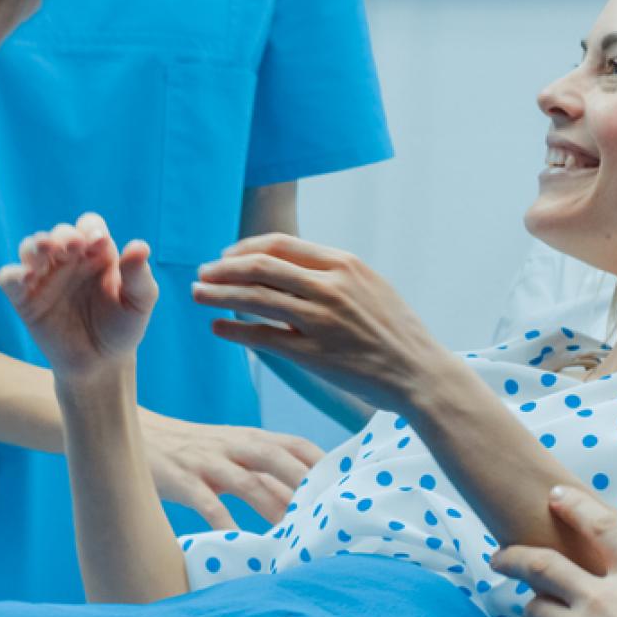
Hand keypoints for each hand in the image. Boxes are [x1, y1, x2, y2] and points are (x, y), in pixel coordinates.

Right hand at [0, 213, 156, 382]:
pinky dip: (13, 274)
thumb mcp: (139, 302)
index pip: (89, 226)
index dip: (90, 229)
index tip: (98, 244)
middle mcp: (68, 260)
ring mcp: (45, 277)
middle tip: (73, 247)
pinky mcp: (24, 299)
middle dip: (64, 236)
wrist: (101, 364)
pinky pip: (9, 278)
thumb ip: (138, 276)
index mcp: (96, 253)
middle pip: (59, 233)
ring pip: (30, 248)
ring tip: (46, 250)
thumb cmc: (122, 327)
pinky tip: (26, 277)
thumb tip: (140, 246)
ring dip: (35, 245)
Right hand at [142, 414, 324, 529]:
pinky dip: (224, 522)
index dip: (322, 463)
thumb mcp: (229, 454)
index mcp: (248, 437)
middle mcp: (232, 445)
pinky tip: (238, 542)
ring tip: (294, 535)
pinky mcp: (181, 479)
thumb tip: (300, 502)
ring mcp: (206, 461)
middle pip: (276, 458)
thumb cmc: (189, 451)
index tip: (348, 487)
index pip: (295, 444)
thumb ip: (262, 474)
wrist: (130, 432)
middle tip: (329, 512)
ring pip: (248, 482)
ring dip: (273, 507)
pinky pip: (207, 503)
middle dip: (305, 484)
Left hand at [191, 234, 449, 413]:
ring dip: (218, 295)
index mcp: (343, 264)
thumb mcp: (369, 285)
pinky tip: (217, 328)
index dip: (244, 248)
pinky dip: (234, 330)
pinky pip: (262, 337)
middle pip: (259, 267)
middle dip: (223, 268)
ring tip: (197, 294)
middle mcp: (330, 286)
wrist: (420, 371)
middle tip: (201, 273)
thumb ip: (332, 273)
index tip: (225, 256)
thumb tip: (288, 265)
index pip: (279, 245)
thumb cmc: (395, 330)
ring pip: (254, 299)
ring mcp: (321, 320)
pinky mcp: (314, 354)